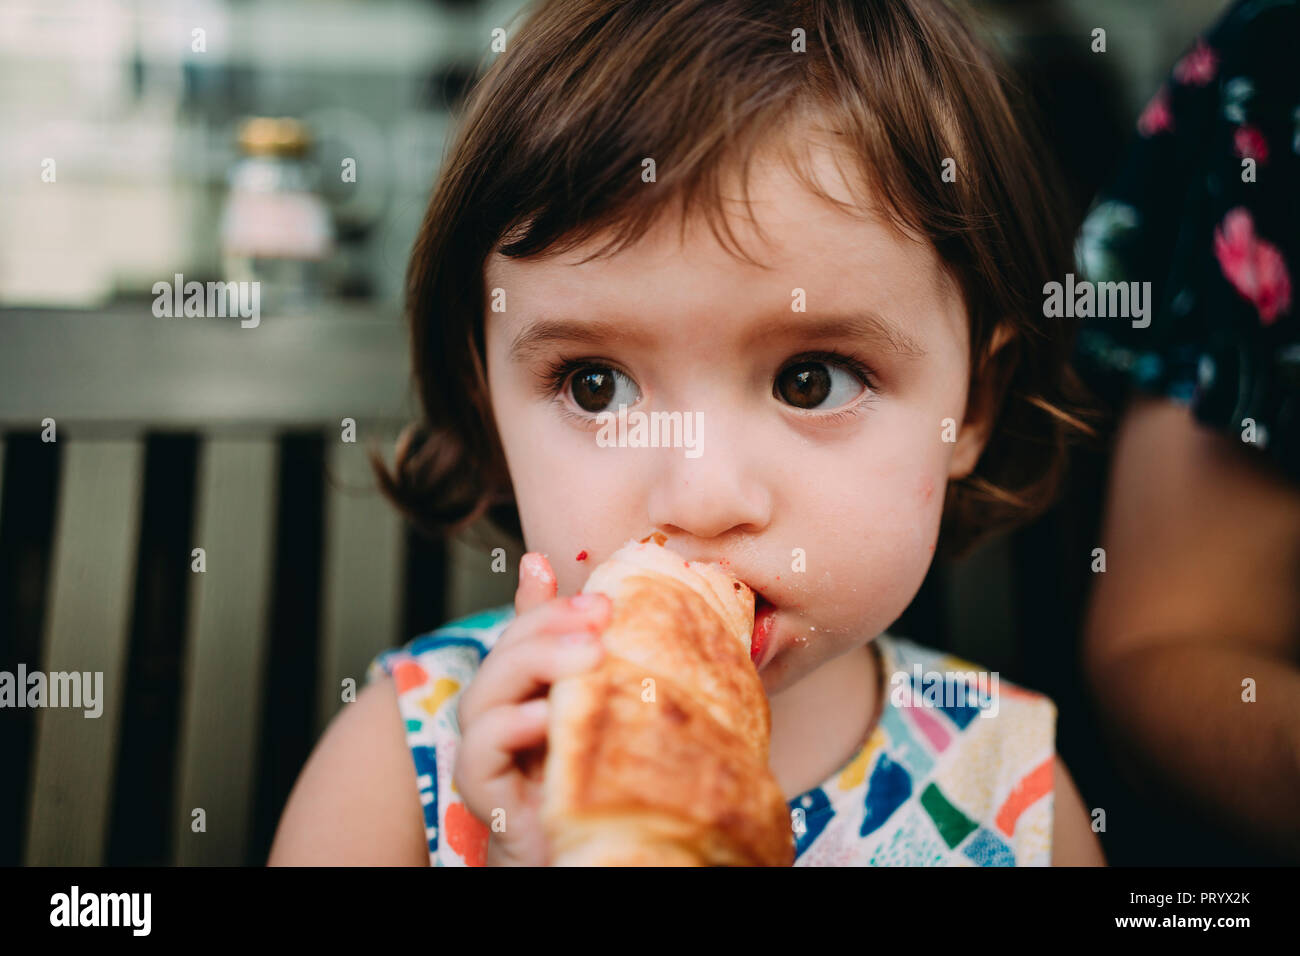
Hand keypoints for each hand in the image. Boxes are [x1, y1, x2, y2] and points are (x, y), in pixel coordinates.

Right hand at [452, 552, 610, 865]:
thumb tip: (559, 572)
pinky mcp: (482, 790)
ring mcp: (486, 749)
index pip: (526, 629)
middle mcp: (501, 710)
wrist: (590, 852)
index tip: (600, 596)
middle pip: (506, 651)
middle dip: (550, 624)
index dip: (551, 605)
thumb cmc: (593, 780)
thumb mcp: (602, 705)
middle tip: (602, 615)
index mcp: (529, 685)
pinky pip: (479, 751)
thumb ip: (588, 651)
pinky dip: (509, 727)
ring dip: (535, 663)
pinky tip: (547, 716)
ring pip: (486, 692)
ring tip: (588, 654)